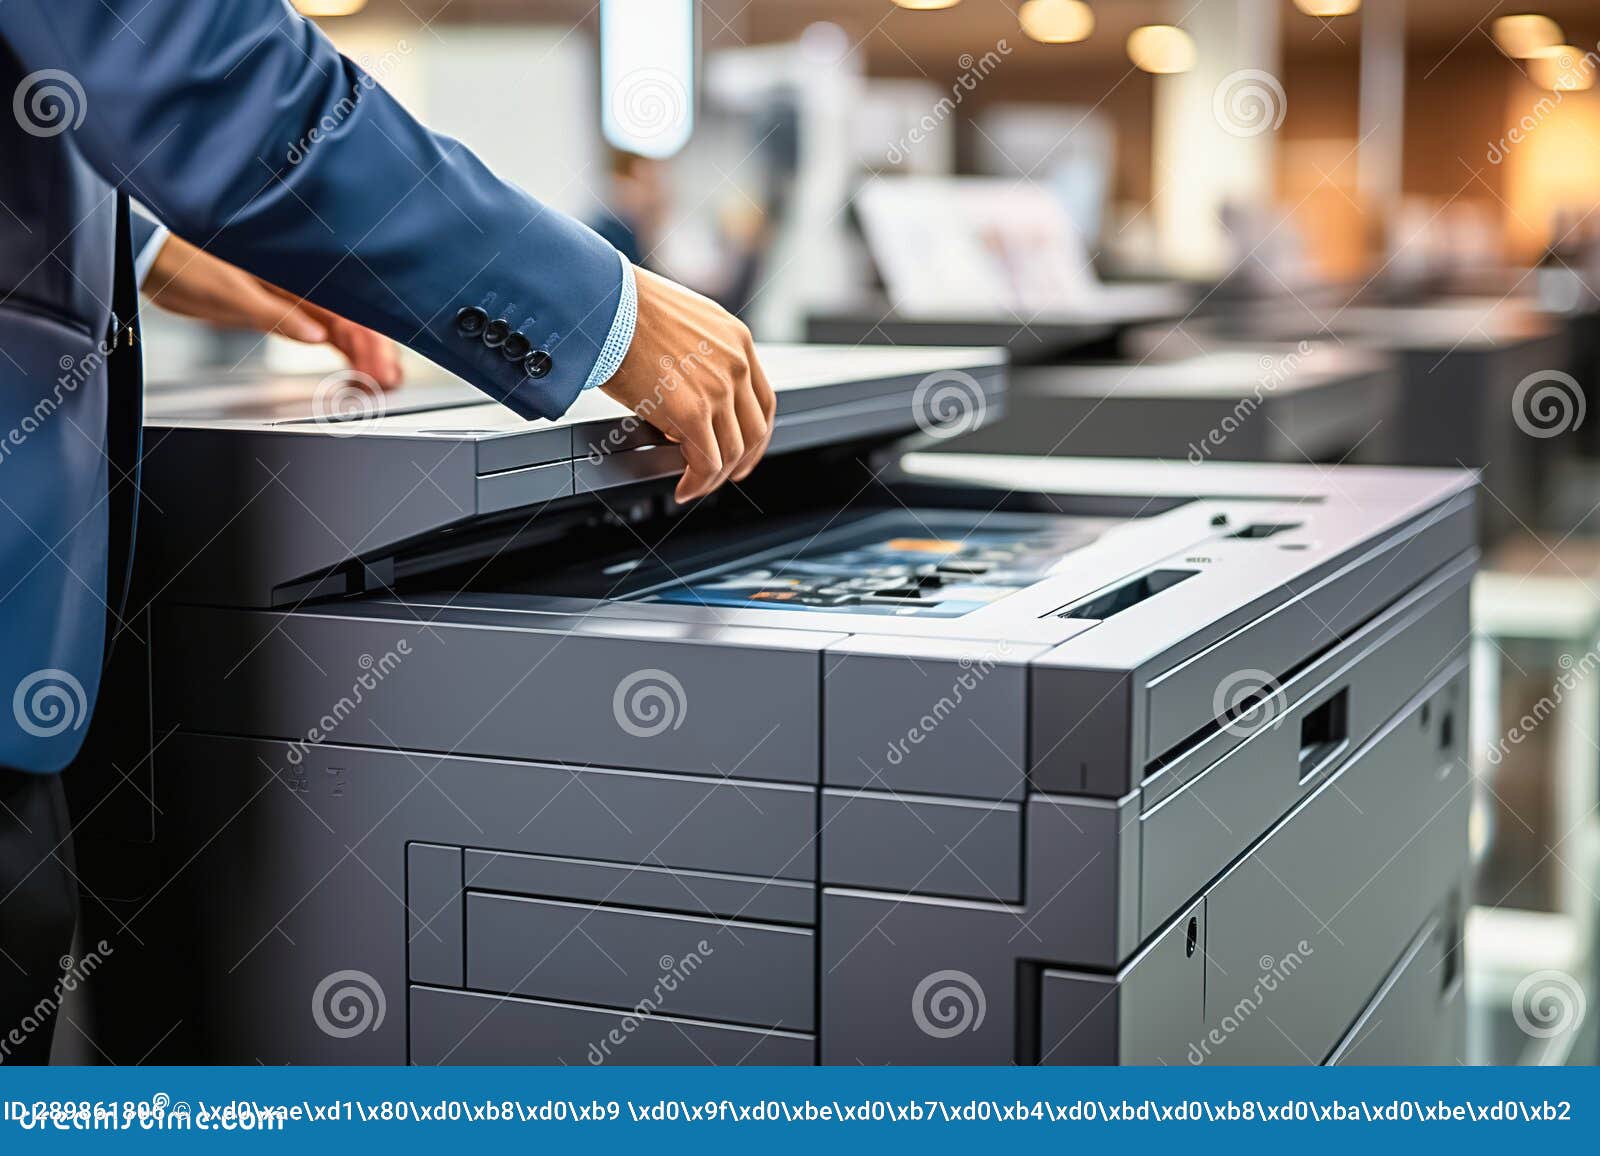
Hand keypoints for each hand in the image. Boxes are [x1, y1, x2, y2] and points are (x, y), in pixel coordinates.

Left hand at [141, 234, 402, 387]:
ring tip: (378, 382)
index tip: (382, 366)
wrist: (154, 259)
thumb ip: (274, 313)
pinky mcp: (280, 309)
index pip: (347, 308)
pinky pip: (321, 331)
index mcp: (295, 274)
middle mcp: (299, 285)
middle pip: (352, 320)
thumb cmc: (184, 260)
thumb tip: (316, 335)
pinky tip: (351, 366)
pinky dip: (339, 350)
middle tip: (388, 382)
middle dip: (375, 351)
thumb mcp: (229, 291)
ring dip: (361, 355)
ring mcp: (292, 298)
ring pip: (341, 328)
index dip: (370, 338)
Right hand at [601, 266, 773, 503]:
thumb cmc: (626, 308)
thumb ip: (700, 354)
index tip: (746, 448)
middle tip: (723, 475)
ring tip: (694, 484)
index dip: (757, 432)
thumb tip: (691, 388)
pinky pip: (706, 462)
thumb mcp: (682, 322)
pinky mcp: (692, 411)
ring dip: (715, 477)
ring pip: (732, 452)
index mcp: (736, 340)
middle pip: (755, 430)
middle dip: (741, 461)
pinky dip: (697, 483)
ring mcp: (718, 389)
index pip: (763, 399)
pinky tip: (683, 487)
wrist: (604, 304)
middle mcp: (736, 363)